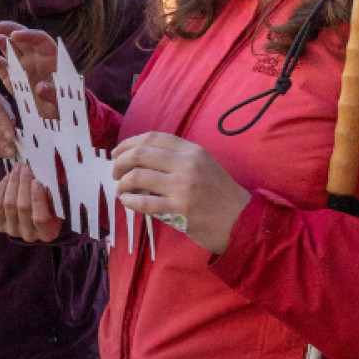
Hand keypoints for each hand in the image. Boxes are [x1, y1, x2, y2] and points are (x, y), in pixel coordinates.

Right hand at [0, 22, 58, 117]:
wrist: (56, 116)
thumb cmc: (64, 105)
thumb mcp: (63, 101)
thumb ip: (53, 94)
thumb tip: (40, 87)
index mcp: (51, 57)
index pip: (40, 39)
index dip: (28, 35)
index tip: (14, 35)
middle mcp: (36, 57)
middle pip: (21, 38)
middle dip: (8, 29)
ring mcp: (23, 66)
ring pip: (9, 48)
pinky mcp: (12, 77)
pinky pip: (2, 66)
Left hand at [0, 163, 61, 242]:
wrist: (36, 217)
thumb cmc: (51, 206)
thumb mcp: (58, 203)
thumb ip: (54, 194)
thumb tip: (45, 179)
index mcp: (48, 232)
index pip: (41, 218)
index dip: (37, 199)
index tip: (37, 181)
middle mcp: (29, 236)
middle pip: (23, 208)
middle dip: (24, 184)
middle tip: (25, 168)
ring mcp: (12, 231)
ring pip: (9, 204)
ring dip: (13, 183)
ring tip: (17, 169)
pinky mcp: (0, 225)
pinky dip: (1, 189)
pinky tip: (8, 178)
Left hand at [112, 132, 250, 253]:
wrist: (242, 221)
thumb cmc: (219, 194)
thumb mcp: (203, 165)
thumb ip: (176, 158)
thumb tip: (139, 157)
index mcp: (192, 151)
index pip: (152, 138)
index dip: (128, 143)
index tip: (117, 153)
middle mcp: (187, 165)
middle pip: (140, 154)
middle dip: (120, 162)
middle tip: (115, 173)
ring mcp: (184, 187)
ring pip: (138, 176)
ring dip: (122, 183)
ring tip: (121, 190)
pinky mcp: (181, 210)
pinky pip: (145, 202)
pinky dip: (129, 200)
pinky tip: (126, 201)